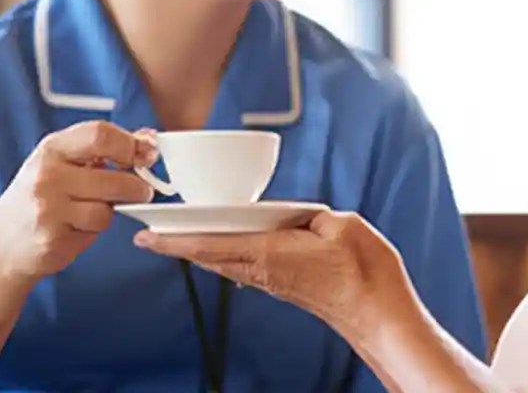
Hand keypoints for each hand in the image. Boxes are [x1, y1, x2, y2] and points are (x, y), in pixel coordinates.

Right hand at [0, 122, 157, 282]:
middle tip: (140, 190)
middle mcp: (46, 175)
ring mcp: (47, 209)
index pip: (100, 134)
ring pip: (106, 210)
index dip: (130, 144)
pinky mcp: (52, 239)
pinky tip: (75, 229)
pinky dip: (92, 232)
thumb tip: (148, 138)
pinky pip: (93, 233)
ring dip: (109, 213)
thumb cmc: (38, 199)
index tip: (145, 155)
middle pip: (114, 177)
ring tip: (90, 211)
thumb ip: (103, 149)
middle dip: (136, 186)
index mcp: (51, 149)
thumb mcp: (62, 164)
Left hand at [134, 211, 412, 335]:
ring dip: (198, 251)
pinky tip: (220, 248)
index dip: (177, 240)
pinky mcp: (283, 285)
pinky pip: (242, 267)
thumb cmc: (363, 269)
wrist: (378, 313)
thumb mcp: (339, 224)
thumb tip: (294, 216)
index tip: (148, 235)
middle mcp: (263, 271)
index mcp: (269, 253)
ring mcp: (272, 281)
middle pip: (209, 256)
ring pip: (224, 263)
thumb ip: (309, 215)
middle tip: (148, 235)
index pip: (211, 244)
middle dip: (178, 245)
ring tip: (175, 238)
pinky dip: (222, 255)